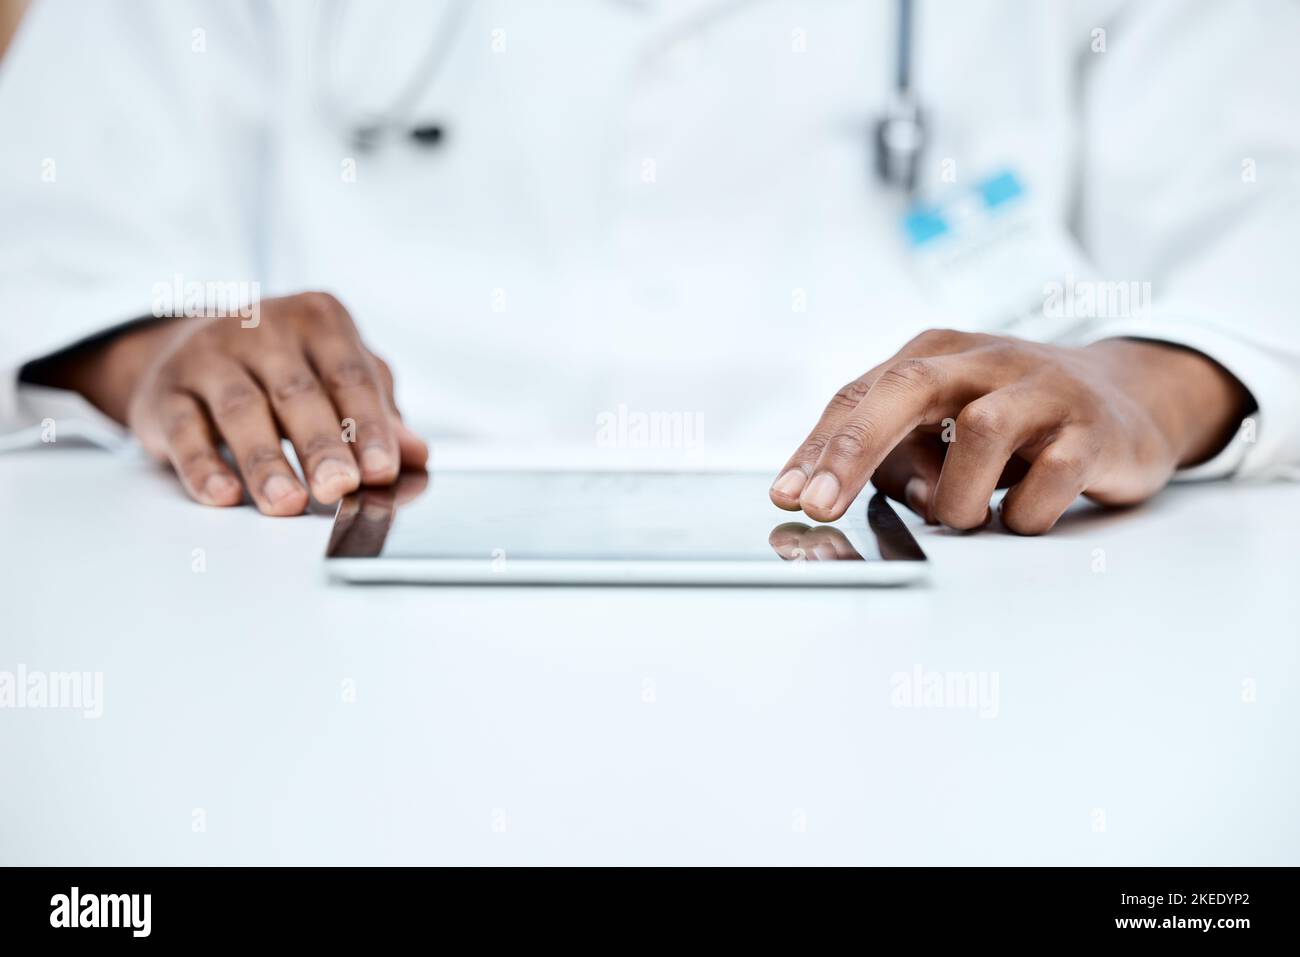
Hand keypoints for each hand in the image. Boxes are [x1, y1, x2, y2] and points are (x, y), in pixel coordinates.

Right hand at [40, 292, 426, 514]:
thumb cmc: (288, 370)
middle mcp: (262, 327)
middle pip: (297, 393)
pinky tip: (223, 495)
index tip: (382, 471)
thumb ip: (378, 415)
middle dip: (321, 445)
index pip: (350, 376)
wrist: (192, 349)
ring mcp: (209, 354)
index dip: (368, 426)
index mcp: (319, 320)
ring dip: (265, 461)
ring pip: (240, 410)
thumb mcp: (340, 380)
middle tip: (338, 488)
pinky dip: (202, 465)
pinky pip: (182, 429)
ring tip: (286, 503)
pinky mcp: (164, 391)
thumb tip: (417, 455)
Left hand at [770, 330, 1249, 534]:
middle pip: (907, 387)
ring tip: (963, 516)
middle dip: (853, 450)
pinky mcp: (1094, 429)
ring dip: (958, 497)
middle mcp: (985, 359)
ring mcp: (1044, 388)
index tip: (788, 496)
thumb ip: (903, 458)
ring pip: (981, 433)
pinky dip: (1023, 514)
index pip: (861, 394)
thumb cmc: (1016, 419)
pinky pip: (1048, 479)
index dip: (820, 448)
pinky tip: (1022, 513)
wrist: (1132, 398)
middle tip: (820, 505)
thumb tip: (891, 496)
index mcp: (935, 354)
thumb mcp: (945, 429)